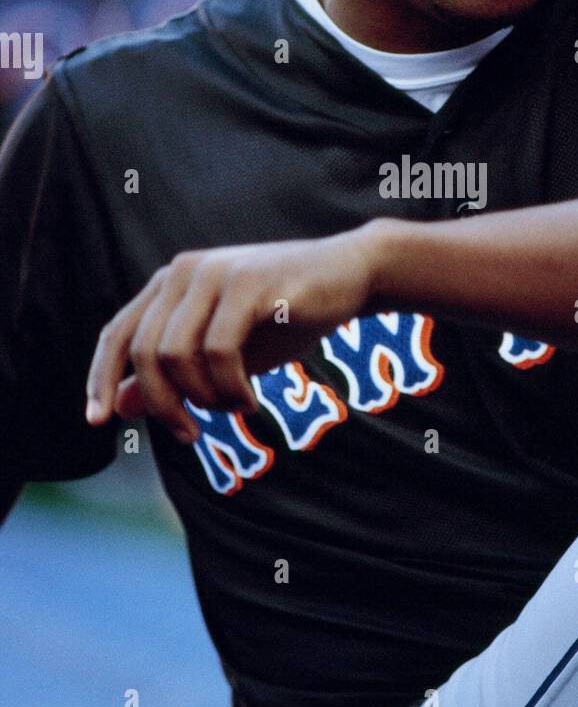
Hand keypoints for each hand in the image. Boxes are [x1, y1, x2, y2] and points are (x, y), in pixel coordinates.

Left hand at [85, 227, 381, 443]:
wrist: (350, 276)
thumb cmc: (287, 314)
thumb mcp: (224, 351)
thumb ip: (173, 373)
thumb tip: (121, 405)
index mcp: (172, 282)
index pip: (117, 333)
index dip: (100, 378)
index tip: (99, 422)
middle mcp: (185, 271)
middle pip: (144, 352)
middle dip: (162, 405)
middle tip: (189, 434)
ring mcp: (216, 273)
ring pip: (176, 355)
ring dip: (202, 397)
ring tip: (233, 408)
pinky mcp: (247, 284)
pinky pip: (219, 351)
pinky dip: (229, 387)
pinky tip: (249, 399)